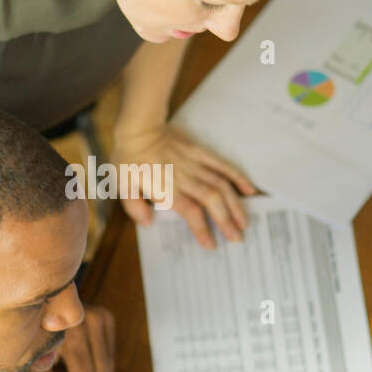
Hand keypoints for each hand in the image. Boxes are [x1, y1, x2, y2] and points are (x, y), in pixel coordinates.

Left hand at [34, 305, 115, 371]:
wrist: (32, 300)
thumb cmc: (28, 333)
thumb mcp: (32, 362)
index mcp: (69, 330)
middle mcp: (89, 319)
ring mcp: (101, 316)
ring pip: (107, 368)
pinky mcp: (106, 317)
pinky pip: (108, 356)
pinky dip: (93, 366)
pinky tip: (72, 364)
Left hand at [111, 124, 254, 249]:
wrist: (139, 126)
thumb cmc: (128, 157)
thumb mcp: (121, 184)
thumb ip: (134, 206)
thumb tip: (148, 223)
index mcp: (166, 187)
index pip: (190, 210)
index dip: (202, 229)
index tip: (211, 244)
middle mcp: (184, 176)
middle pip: (211, 199)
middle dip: (226, 220)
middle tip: (237, 238)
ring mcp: (195, 163)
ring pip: (221, 184)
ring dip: (235, 204)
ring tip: (245, 222)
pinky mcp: (201, 152)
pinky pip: (222, 164)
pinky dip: (237, 177)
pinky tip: (249, 190)